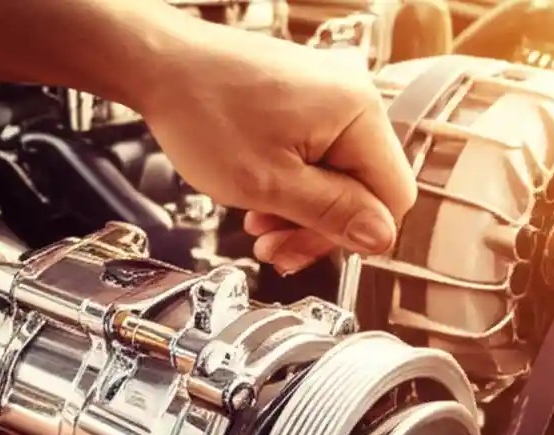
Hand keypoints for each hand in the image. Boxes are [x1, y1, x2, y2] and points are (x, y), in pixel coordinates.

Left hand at [134, 19, 416, 275]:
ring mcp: (331, 95)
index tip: (309, 251)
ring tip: (258, 226)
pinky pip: (317, 154)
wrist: (161, 65)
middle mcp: (354, 96)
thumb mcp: (268, 183)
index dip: (354, 235)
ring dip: (300, 211)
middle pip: (363, 189)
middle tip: (276, 251)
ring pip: (338, 177)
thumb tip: (380, 238)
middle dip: (318, 227)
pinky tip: (260, 198)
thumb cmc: (203, 111)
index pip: (392, 196)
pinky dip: (291, 183)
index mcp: (358, 113)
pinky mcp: (308, 98)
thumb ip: (331, 214)